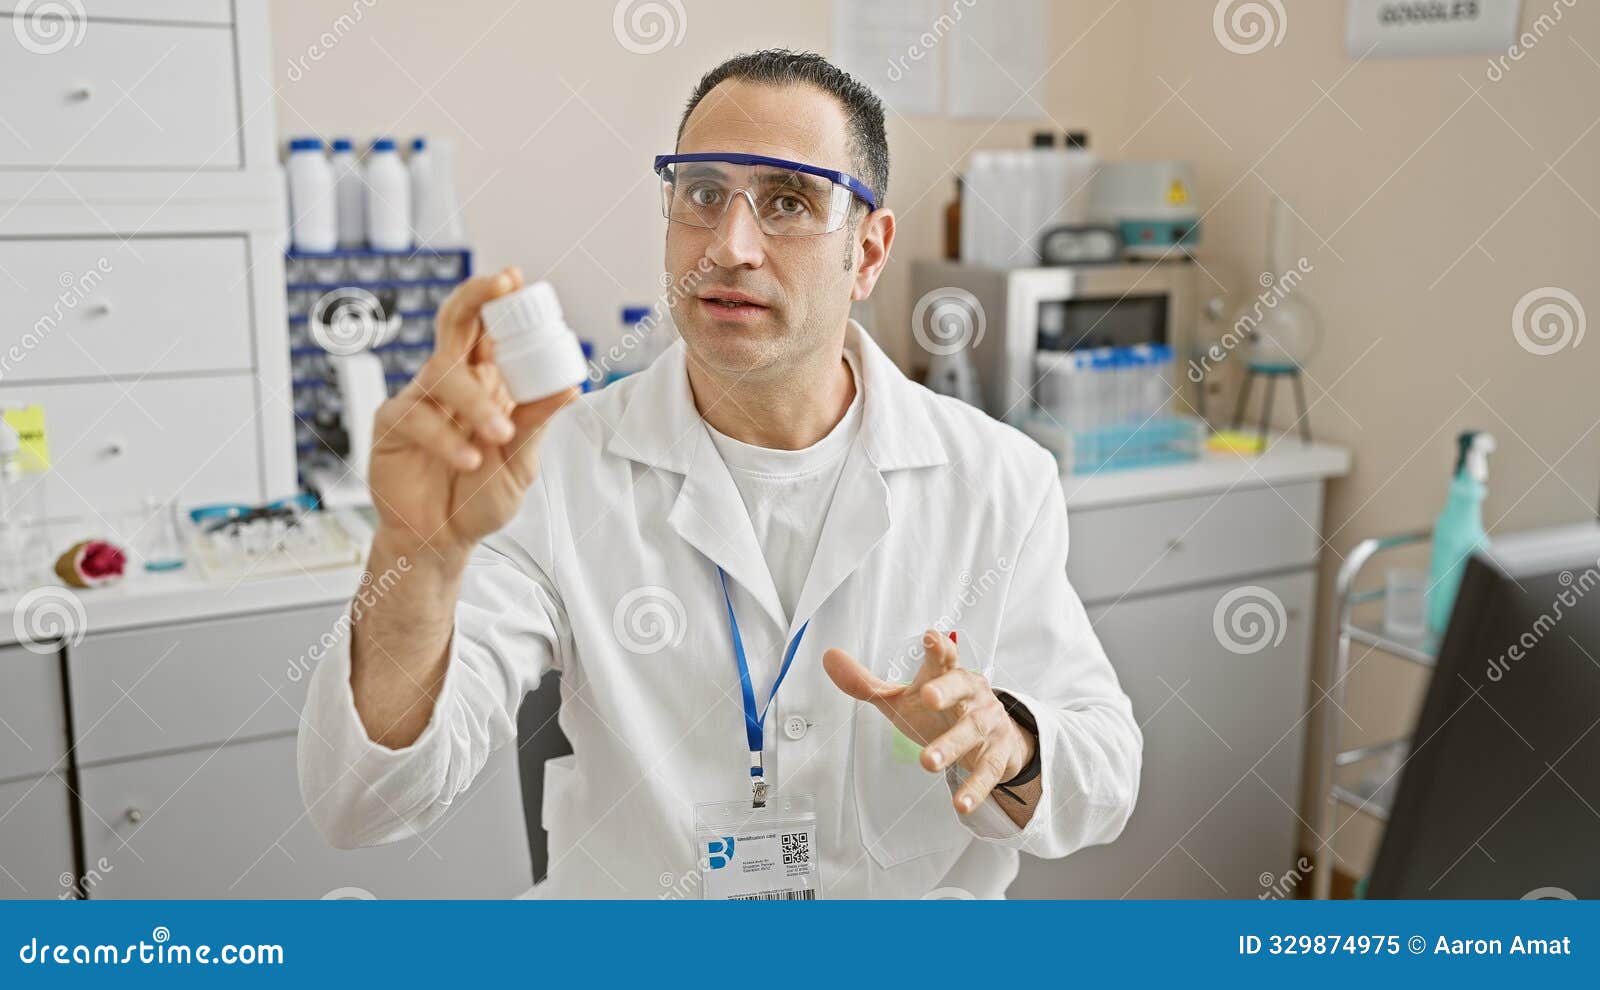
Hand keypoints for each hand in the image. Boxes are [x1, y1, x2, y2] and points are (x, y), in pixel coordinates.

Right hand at [367, 266, 577, 566]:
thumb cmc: (480, 498)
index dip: (496, 299)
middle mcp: (451, 383)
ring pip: (443, 373)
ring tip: (501, 434)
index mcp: (485, 383)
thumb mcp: (521, 463)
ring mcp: (420, 400)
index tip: (516, 277)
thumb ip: (537, 423)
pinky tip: (470, 458)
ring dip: (476, 401)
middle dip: (475, 297)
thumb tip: (570, 386)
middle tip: (502, 285)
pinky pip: (418, 417)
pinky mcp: (392, 425)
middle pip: (455, 323)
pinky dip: (448, 438)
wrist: (443, 541)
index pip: (488, 329)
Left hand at [823, 630, 1035, 814]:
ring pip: (971, 731)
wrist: (993, 738)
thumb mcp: (903, 698)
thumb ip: (866, 684)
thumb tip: (829, 657)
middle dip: (946, 691)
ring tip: (927, 762)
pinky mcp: (998, 753)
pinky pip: (987, 770)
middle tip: (929, 697)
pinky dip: (975, 788)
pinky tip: (960, 804)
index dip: (937, 648)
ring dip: (950, 746)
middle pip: (961, 687)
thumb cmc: (940, 712)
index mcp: (947, 675)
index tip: (931, 638)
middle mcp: (971, 694)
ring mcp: (987, 722)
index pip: (942, 657)